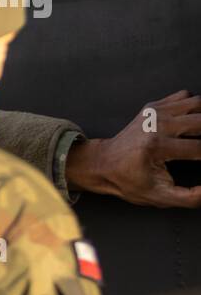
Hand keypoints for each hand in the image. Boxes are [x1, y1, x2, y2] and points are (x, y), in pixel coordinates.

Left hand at [66, 90, 200, 207]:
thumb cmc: (128, 181)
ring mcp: (154, 113)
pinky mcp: (153, 107)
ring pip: (197, 103)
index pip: (200, 149)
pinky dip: (194, 108)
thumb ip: (189, 197)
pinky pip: (185, 96)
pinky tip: (191, 124)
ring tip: (200, 136)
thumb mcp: (159, 196)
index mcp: (157, 147)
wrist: (103, 163)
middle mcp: (156, 125)